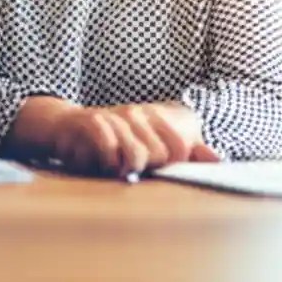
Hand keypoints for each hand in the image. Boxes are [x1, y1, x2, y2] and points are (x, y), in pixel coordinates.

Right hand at [51, 103, 219, 176]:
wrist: (63, 126)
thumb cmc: (109, 140)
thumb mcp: (148, 144)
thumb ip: (186, 151)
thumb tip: (218, 159)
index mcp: (155, 115)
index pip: (181, 146)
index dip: (172, 164)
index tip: (154, 166)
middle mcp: (138, 112)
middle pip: (159, 156)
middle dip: (146, 169)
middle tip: (128, 166)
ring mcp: (115, 115)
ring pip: (137, 156)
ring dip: (125, 169)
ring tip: (115, 168)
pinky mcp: (93, 122)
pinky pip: (110, 151)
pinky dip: (107, 163)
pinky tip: (100, 163)